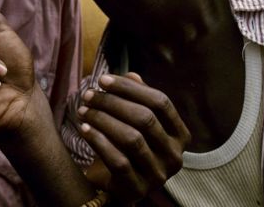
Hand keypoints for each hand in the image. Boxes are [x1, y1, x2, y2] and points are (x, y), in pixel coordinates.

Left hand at [78, 73, 189, 202]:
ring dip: (103, 119)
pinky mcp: (138, 189)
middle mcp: (174, 156)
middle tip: (88, 94)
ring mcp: (158, 175)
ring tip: (83, 110)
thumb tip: (131, 74)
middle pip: (145, 119)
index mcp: (180, 135)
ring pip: (132, 139)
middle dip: (112, 102)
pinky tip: (83, 129)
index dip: (130, 87)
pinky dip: (99, 141)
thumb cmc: (127, 147)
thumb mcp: (134, 121)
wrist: (117, 186)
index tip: (103, 79)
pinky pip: (118, 161)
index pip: (160, 102)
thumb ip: (137, 98)